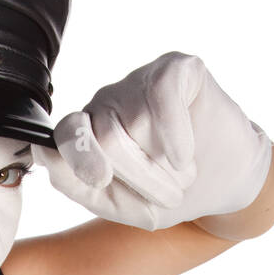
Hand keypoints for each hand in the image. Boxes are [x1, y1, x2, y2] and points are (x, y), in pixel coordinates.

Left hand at [33, 51, 272, 230]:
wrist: (228, 179)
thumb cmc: (173, 192)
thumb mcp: (123, 206)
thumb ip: (80, 187)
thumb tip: (45, 156)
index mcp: (88, 137)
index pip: (61, 138)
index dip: (77, 158)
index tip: (100, 179)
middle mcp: (107, 105)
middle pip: (103, 138)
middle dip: (139, 178)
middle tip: (169, 197)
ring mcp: (139, 83)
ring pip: (134, 123)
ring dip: (163, 165)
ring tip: (185, 178)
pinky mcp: (175, 69)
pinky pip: (162, 97)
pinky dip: (174, 133)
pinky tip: (185, 155)